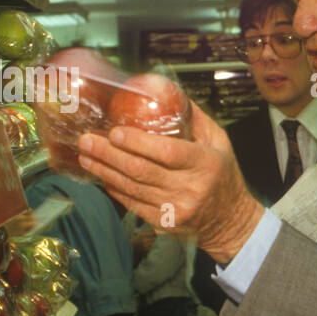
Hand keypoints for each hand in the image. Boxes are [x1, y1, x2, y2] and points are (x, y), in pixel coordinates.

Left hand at [76, 103, 263, 263]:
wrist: (230, 220)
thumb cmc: (222, 175)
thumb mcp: (219, 143)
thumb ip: (195, 119)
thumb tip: (168, 93)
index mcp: (205, 164)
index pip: (166, 152)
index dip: (137, 142)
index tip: (115, 132)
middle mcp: (189, 188)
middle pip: (140, 170)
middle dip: (108, 154)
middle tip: (87, 140)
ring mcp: (175, 208)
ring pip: (131, 188)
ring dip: (104, 170)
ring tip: (86, 155)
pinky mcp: (164, 222)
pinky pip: (132, 204)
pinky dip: (114, 188)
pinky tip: (102, 175)